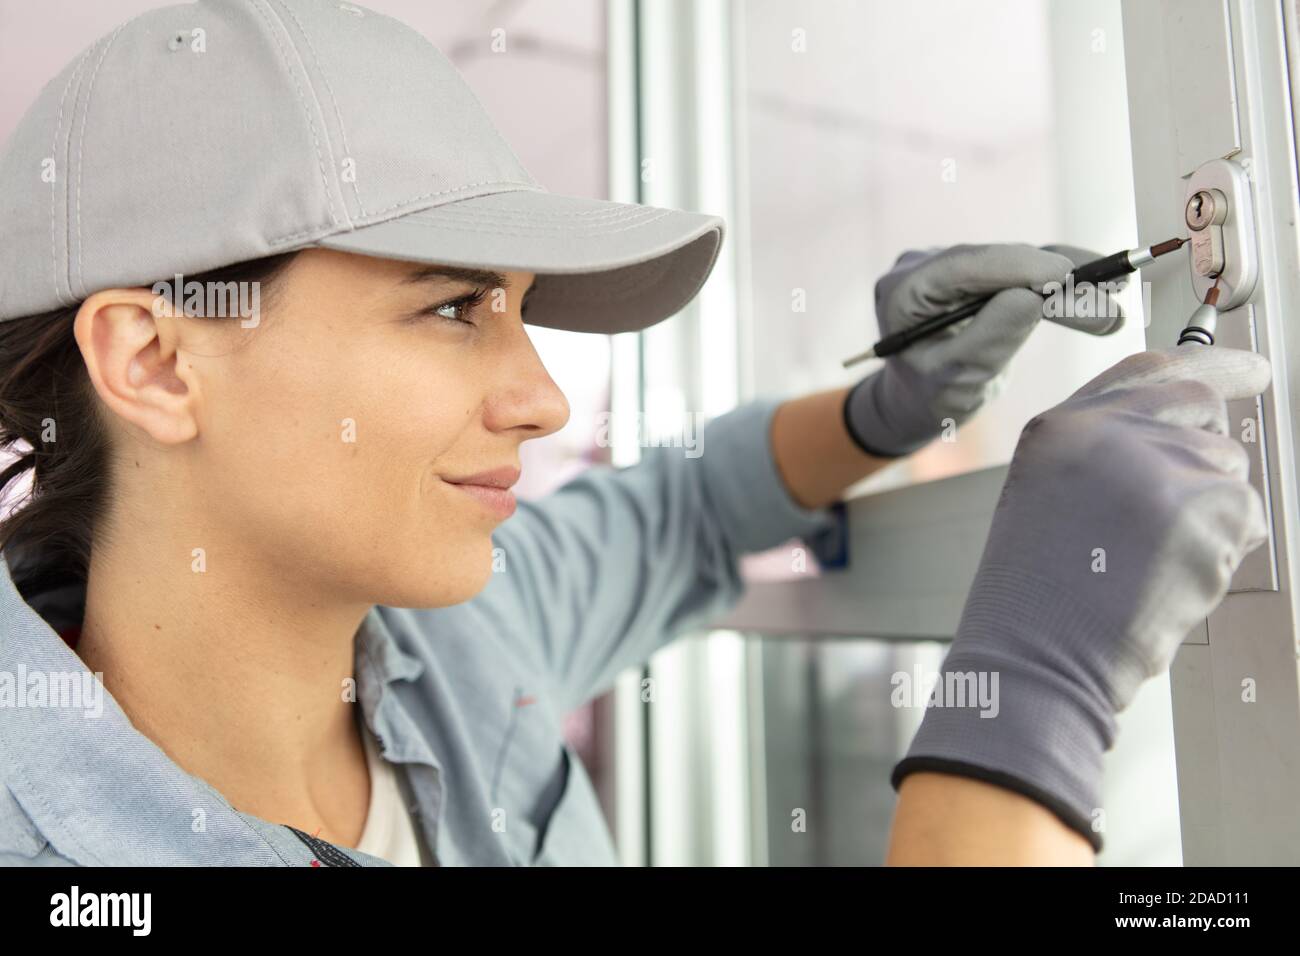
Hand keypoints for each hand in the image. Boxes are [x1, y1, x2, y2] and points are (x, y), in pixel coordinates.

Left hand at [844, 242, 1123, 457]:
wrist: (921, 400)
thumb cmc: (929, 398)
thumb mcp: (957, 378)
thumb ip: (990, 337)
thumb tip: (1035, 296)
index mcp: (903, 290)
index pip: (964, 265)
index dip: (1019, 267)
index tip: (1068, 277)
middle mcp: (926, 266)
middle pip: (1000, 262)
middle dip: (1058, 281)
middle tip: (1110, 303)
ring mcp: (954, 266)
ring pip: (1021, 263)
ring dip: (1073, 281)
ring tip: (1116, 302)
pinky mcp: (980, 272)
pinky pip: (1026, 270)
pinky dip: (1064, 285)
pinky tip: (1104, 291)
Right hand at [890, 345, 1271, 850]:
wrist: (1036, 656)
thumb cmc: (1036, 596)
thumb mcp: (1047, 498)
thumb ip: (1104, 455)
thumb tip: (1187, 438)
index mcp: (1060, 428)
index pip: (1148, 373)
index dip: (1209, 368)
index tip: (1247, 373)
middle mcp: (1108, 434)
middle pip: (1201, 409)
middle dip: (1214, 448)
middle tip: (1202, 494)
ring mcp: (1158, 466)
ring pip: (1227, 468)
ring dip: (1211, 513)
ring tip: (1151, 561)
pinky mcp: (1203, 509)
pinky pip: (1247, 517)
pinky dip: (1223, 551)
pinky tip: (1171, 579)